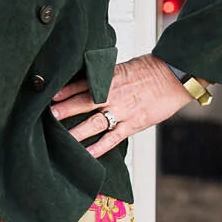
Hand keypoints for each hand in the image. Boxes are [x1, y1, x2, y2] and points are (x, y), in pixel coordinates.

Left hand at [51, 54, 191, 157]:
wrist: (175, 75)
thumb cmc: (151, 70)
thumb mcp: (124, 67)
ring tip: (59, 138)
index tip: (48, 96)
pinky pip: (113, 138)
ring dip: (75, 131)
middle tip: (45, 117)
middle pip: (82, 103)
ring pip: (94, 123)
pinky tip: (87, 154)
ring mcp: (122, 110)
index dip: (63, 91)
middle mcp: (112, 94)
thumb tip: (88, 80)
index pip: (80, 84)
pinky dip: (99, 147)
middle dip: (63, 111)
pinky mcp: (134, 123)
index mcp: (109, 78)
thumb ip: (105, 76)